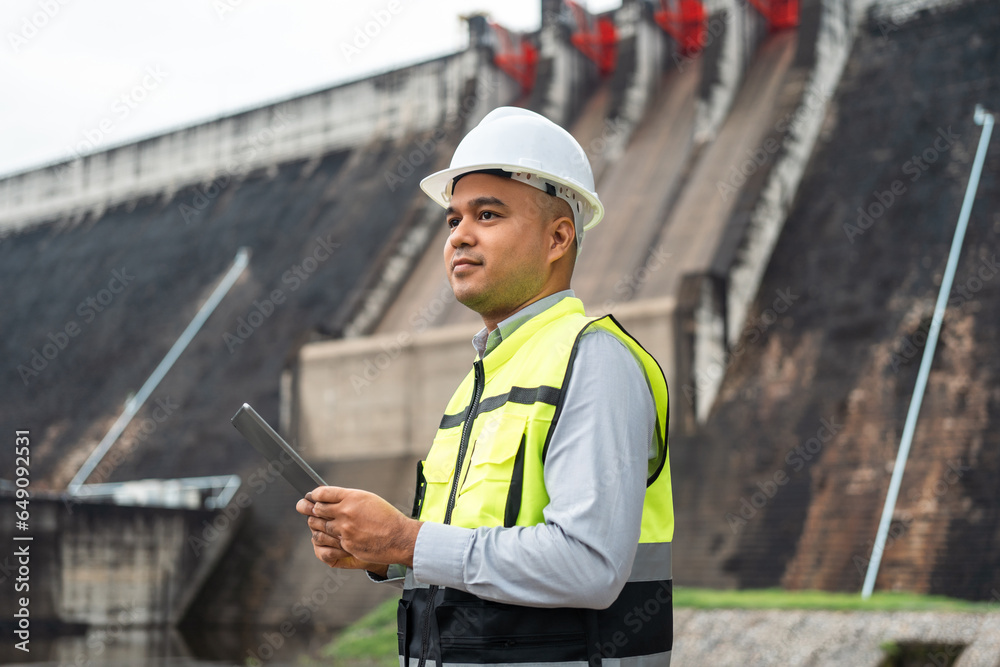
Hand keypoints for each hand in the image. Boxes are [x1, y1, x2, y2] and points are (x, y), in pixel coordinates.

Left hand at [296, 486, 421, 570]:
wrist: (399, 537)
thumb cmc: (385, 516)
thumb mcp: (368, 499)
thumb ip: (348, 498)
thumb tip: (329, 498)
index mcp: (352, 497)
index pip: (322, 493)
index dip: (314, 495)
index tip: (312, 497)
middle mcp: (346, 512)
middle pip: (317, 510)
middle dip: (310, 510)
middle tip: (307, 509)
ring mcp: (345, 529)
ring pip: (319, 527)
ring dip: (315, 525)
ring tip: (315, 522)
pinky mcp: (346, 544)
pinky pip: (327, 542)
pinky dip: (324, 539)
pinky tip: (325, 536)